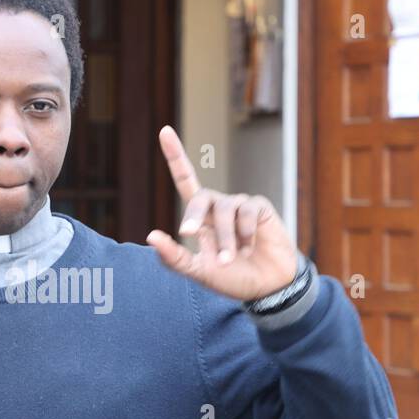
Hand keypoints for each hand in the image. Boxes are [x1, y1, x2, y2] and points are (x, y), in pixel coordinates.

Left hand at [146, 125, 299, 301]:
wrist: (268, 288)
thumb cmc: (232, 279)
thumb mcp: (198, 272)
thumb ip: (173, 257)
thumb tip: (150, 236)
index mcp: (201, 218)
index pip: (186, 181)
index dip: (176, 156)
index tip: (164, 131)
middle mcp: (219, 208)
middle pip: (200, 196)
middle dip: (193, 214)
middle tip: (187, 233)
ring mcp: (240, 206)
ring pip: (224, 210)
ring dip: (224, 239)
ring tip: (230, 259)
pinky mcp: (260, 209)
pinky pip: (246, 212)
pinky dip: (244, 234)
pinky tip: (250, 248)